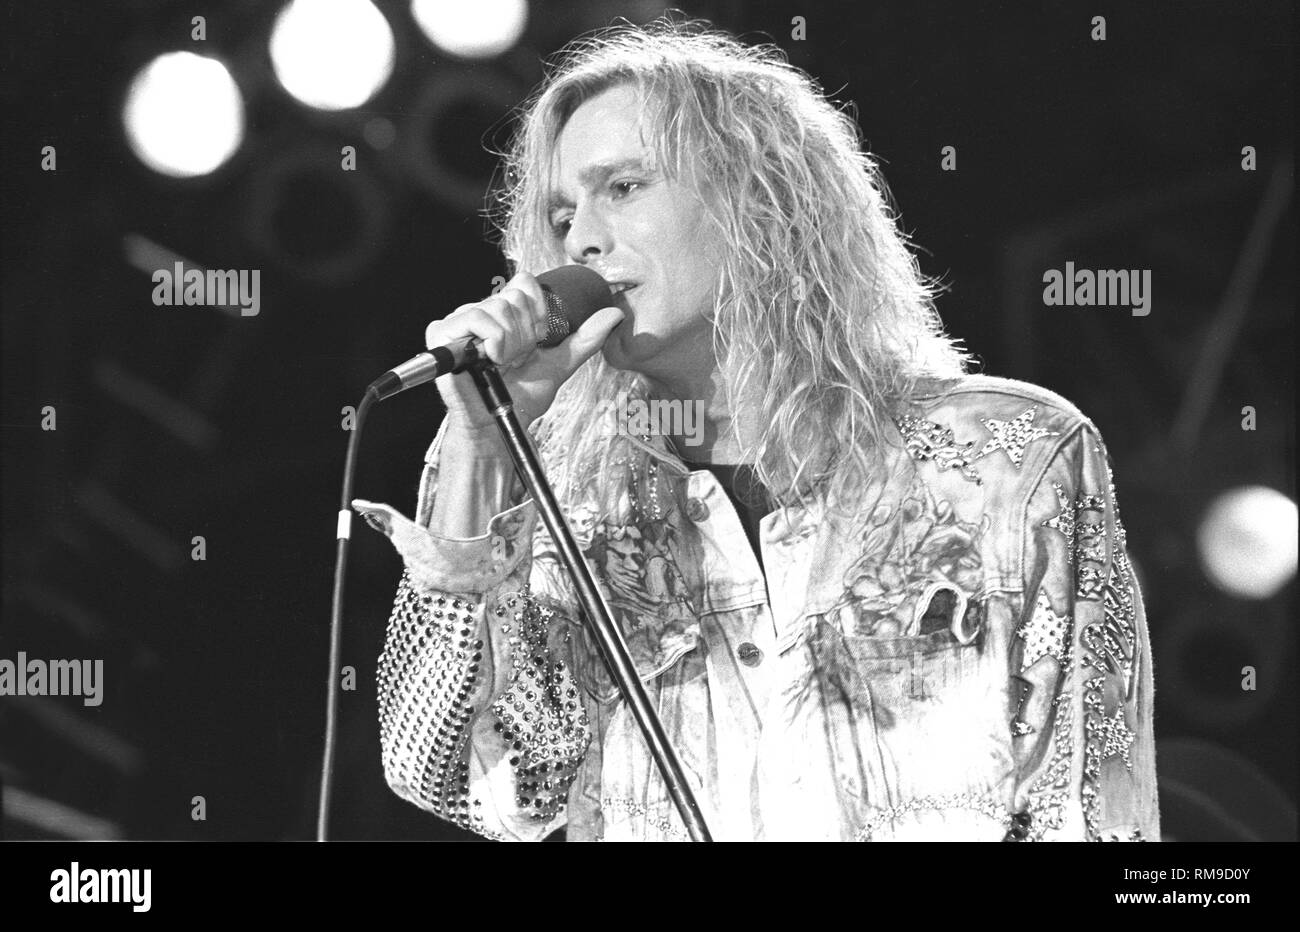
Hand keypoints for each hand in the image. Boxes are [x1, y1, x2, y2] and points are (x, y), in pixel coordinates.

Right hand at [424, 270, 623, 433]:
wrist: (500, 425)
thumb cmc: (521, 397)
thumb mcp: (560, 364)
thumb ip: (585, 338)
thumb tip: (614, 314)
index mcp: (505, 313)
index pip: (526, 284)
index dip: (537, 313)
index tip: (536, 341)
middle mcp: (482, 311)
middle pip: (515, 297)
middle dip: (524, 335)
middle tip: (516, 358)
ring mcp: (460, 320)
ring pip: (499, 308)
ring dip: (509, 343)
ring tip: (502, 363)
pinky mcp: (442, 332)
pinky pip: (476, 318)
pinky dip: (491, 342)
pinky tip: (489, 360)